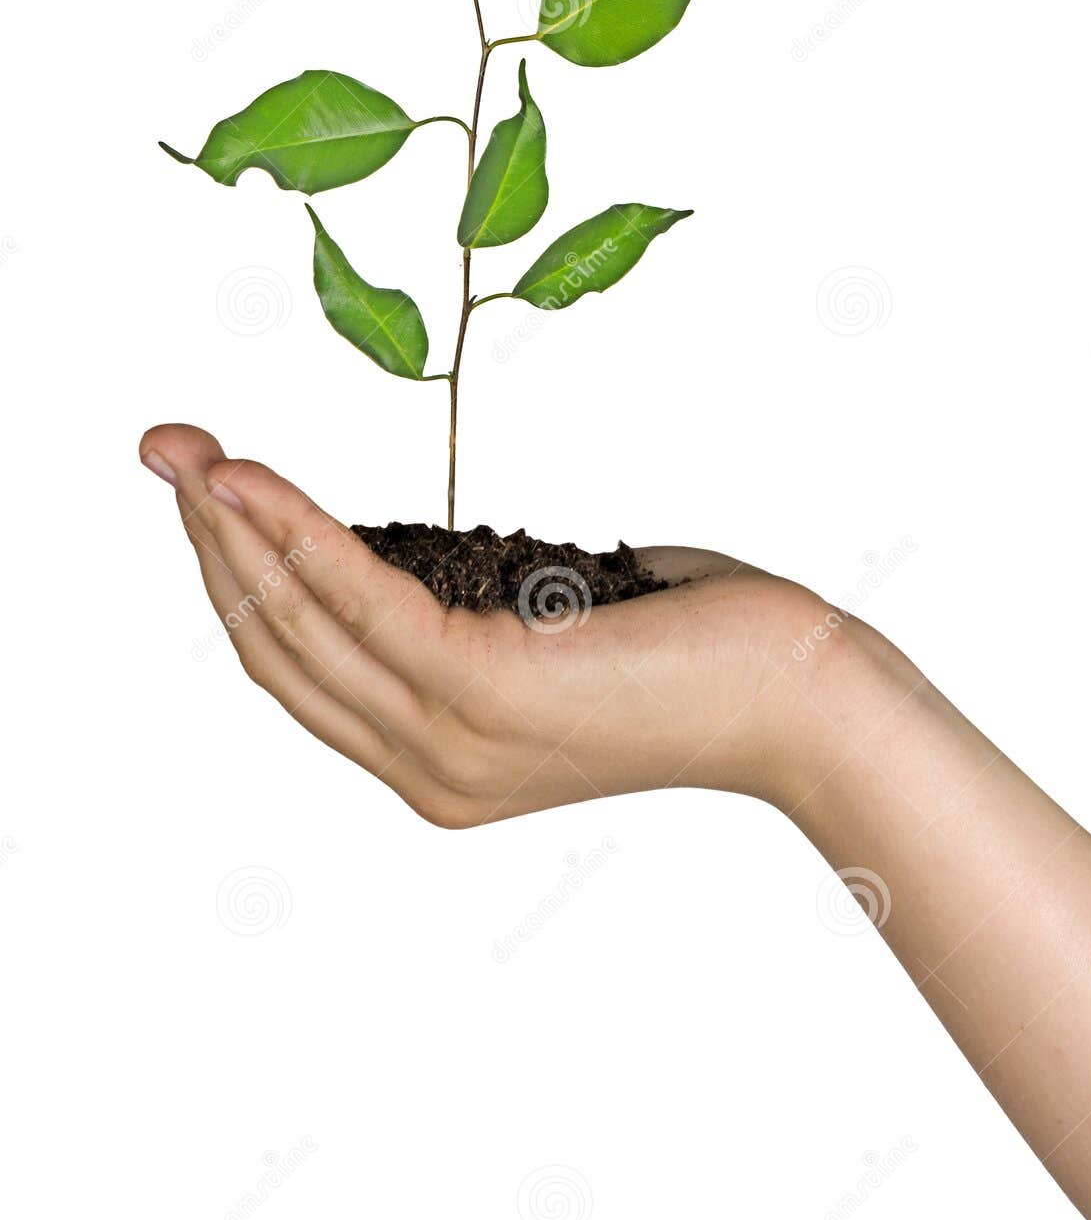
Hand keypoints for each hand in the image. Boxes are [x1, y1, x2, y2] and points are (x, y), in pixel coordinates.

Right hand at [138, 424, 852, 826]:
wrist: (798, 694)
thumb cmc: (693, 647)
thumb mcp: (549, 626)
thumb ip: (466, 608)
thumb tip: (406, 548)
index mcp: (436, 761)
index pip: (303, 669)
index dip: (237, 579)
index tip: (204, 494)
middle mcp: (427, 769)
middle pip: (278, 648)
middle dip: (207, 542)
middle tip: (164, 451)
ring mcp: (453, 738)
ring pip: (300, 621)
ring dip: (230, 524)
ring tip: (184, 450)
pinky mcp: (485, 688)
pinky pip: (360, 596)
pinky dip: (296, 530)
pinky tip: (248, 478)